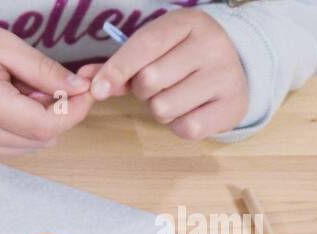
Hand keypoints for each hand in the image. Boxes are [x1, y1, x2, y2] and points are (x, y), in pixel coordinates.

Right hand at [0, 19, 92, 156]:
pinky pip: (10, 149)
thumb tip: (78, 90)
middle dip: (60, 115)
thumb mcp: (4, 46)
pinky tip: (14, 106)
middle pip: (41, 140)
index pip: (46, 126)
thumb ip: (43, 71)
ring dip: (40, 124)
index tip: (85, 90)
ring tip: (28, 93)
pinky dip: (22, 131)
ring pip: (29, 148)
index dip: (74, 111)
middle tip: (58, 84)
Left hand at [83, 9, 248, 139]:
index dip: (116, 70)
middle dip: (141, 90)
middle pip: (149, 81)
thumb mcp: (153, 50)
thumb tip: (82, 80)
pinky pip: (186, 128)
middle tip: (156, 85)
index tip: (97, 89)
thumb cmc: (180, 57)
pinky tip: (190, 109)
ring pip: (164, 108)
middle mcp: (213, 45)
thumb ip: (117, 65)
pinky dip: (179, 125)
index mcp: (189, 23)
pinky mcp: (234, 106)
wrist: (233, 67)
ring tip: (175, 95)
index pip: (146, 46)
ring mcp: (227, 76)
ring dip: (159, 109)